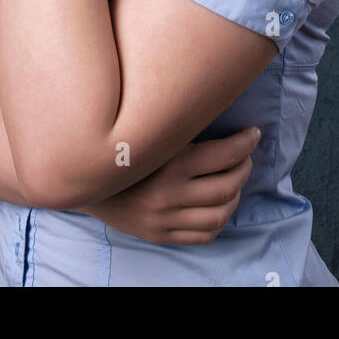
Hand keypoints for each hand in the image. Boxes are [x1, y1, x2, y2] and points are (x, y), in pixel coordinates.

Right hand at [75, 126, 260, 243]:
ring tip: (235, 181)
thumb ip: (180, 126)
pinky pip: (203, 235)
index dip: (245, 143)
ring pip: (220, 214)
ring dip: (236, 196)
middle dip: (244, 168)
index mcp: (169, 164)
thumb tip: (216, 102)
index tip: (254, 134)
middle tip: (246, 156)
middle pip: (227, 186)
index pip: (224, 155)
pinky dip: (219, 221)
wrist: (84, 180)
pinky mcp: (161, 235)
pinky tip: (220, 206)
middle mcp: (170, 195)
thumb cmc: (122, 148)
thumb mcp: (151, 132)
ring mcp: (166, 219)